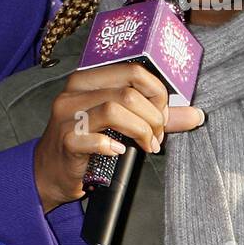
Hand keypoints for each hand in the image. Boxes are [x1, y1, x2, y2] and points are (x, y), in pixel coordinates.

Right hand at [33, 63, 204, 211]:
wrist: (48, 173)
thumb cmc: (87, 144)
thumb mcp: (119, 124)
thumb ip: (156, 116)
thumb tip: (196, 115)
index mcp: (88, 80)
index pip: (133, 71)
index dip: (157, 94)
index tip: (162, 115)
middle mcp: (74, 93)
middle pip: (128, 92)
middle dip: (153, 116)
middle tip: (156, 136)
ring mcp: (67, 116)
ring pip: (115, 109)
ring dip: (140, 130)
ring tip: (146, 145)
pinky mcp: (66, 141)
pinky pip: (96, 138)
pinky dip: (114, 145)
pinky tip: (120, 152)